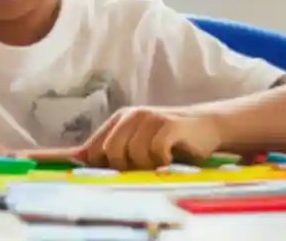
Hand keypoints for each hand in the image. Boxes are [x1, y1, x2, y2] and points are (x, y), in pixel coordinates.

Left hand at [78, 106, 221, 170]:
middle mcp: (130, 116)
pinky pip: (156, 150)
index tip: (77, 169)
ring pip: (133, 154)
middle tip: (145, 168)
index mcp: (117, 121)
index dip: (93, 166)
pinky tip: (171, 158)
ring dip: (148, 166)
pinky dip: (163, 161)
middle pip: (110, 153)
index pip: (91, 150)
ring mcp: (149, 117)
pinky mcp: (168, 124)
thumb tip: (77, 163)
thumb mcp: (138, 146)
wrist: (208, 126)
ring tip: (161, 162)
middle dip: (126, 169)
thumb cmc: (171, 143)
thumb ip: (112, 154)